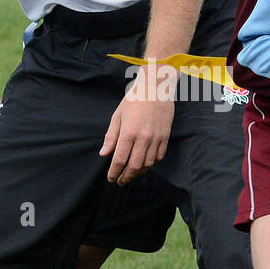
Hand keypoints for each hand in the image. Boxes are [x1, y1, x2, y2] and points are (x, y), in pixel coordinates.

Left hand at [101, 63, 176, 182]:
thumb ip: (111, 136)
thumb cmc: (134, 98)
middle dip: (126, 176)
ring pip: (148, 164)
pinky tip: (145, 165)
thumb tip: (104, 154)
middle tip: (120, 181)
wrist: (156, 86)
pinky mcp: (165, 136)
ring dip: (139, 172)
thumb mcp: (118, 115)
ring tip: (131, 174)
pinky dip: (151, 164)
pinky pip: (159, 156)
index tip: (111, 179)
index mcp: (128, 132)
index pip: (119, 160)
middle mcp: (143, 138)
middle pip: (134, 166)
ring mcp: (156, 138)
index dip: (114, 172)